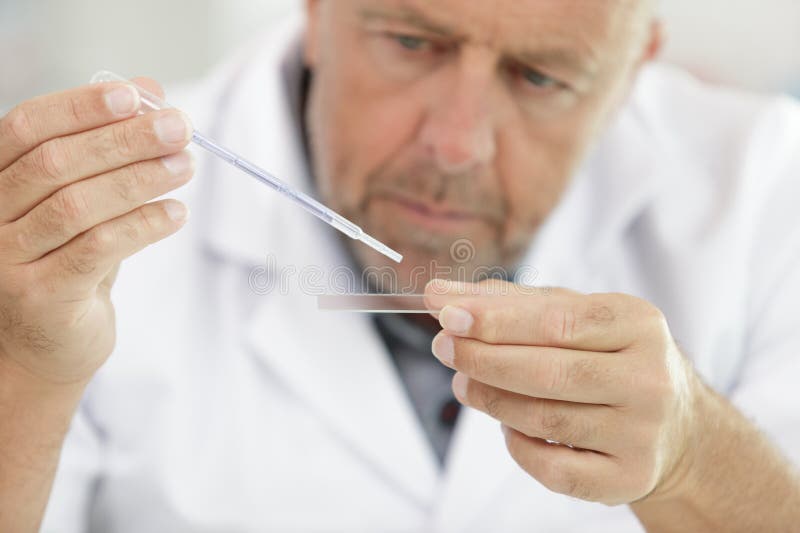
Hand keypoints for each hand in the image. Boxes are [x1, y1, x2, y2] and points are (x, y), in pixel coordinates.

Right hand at [0, 79, 193, 386]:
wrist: (45, 347)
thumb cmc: (66, 262)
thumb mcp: (85, 200)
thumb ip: (108, 147)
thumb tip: (150, 90)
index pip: (28, 126)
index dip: (82, 106)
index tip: (137, 96)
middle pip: (56, 162)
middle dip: (125, 140)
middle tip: (180, 129)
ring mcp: (8, 258)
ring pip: (77, 204)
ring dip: (140, 179)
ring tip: (185, 167)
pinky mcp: (41, 296)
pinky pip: (97, 249)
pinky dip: (142, 225)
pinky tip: (175, 214)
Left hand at [424, 279, 701, 505]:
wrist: (676, 426)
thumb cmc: (608, 356)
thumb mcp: (573, 315)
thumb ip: (507, 302)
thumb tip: (438, 294)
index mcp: (638, 324)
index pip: (557, 320)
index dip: (496, 320)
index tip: (447, 314)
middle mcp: (648, 379)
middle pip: (547, 371)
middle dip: (482, 358)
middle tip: (443, 347)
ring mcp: (641, 433)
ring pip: (543, 419)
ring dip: (490, 399)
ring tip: (463, 381)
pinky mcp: (628, 477)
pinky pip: (553, 468)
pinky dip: (517, 445)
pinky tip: (505, 425)